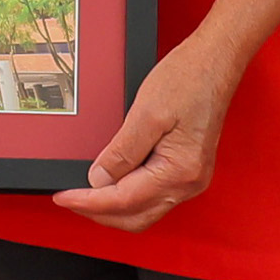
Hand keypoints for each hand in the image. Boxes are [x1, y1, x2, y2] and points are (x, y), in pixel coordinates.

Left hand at [64, 30, 247, 232]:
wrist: (215, 62)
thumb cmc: (188, 79)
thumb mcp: (146, 113)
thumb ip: (121, 152)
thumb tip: (99, 180)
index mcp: (179, 171)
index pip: (124, 201)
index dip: (88, 202)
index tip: (64, 197)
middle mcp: (188, 183)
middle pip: (135, 218)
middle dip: (98, 213)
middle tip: (69, 198)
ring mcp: (190, 179)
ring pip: (144, 211)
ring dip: (113, 207)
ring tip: (85, 193)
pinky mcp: (188, 170)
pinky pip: (153, 196)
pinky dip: (129, 196)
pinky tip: (112, 183)